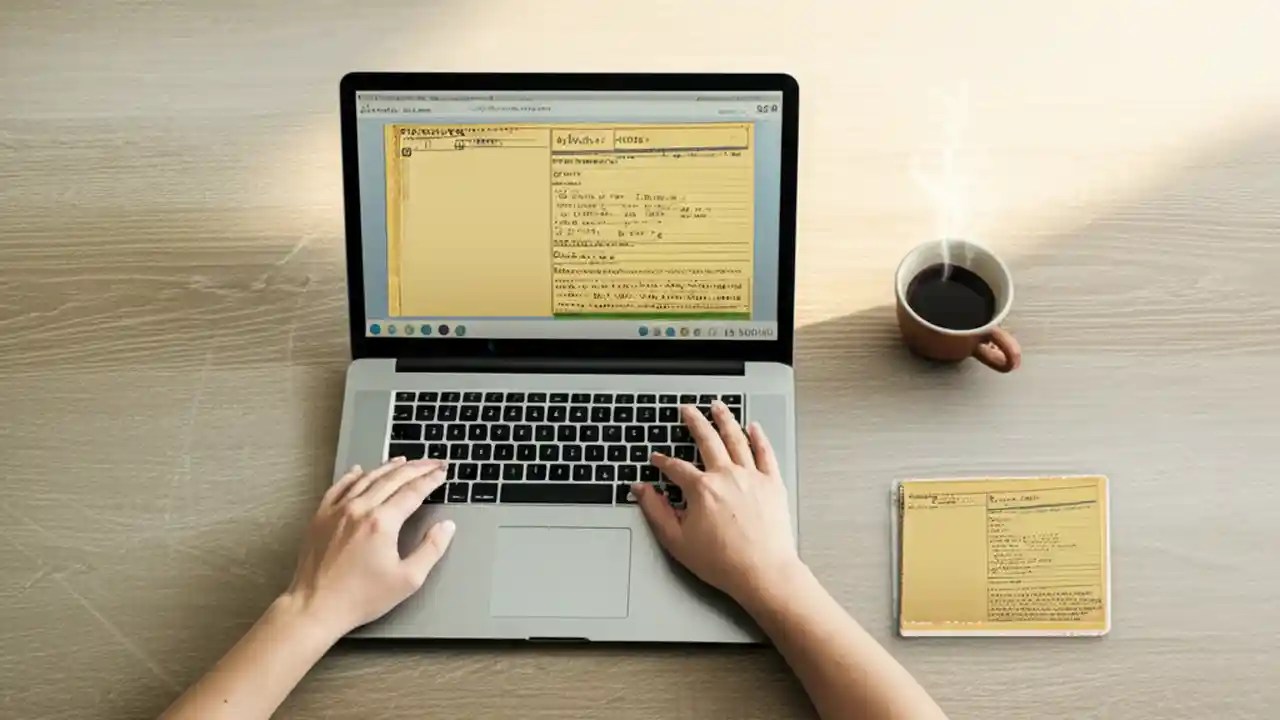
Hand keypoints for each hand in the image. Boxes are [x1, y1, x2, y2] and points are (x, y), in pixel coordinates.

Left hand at [282, 458, 455, 634]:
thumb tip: (446, 527)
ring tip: (403, 460)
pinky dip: (352, 475)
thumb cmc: (360, 598)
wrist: (315, 607)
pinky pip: (339, 487)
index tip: (442, 472)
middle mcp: (359, 509)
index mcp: (382, 522)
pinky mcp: (320, 517)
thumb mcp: (407, 580)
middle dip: (416, 467)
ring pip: (367, 478)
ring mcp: (337, 510)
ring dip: (388, 467)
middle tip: (432, 463)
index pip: (413, 491)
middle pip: (393, 478)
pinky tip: (359, 470)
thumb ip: (431, 549)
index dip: (431, 479)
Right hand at [634, 402, 800, 603]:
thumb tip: (642, 491)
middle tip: (687, 410)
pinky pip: (765, 453)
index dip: (662, 462)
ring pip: (736, 438)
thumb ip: (656, 511)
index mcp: (702, 489)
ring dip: (725, 419)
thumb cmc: (724, 562)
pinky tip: (754, 427)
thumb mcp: (677, 541)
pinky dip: (759, 437)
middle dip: (694, 422)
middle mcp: (726, 475)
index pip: (675, 468)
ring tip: (717, 407)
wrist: (763, 572)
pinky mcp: (772, 483)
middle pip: (707, 439)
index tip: (656, 459)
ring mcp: (752, 477)